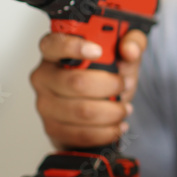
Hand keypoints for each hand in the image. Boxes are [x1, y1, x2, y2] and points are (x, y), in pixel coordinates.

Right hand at [30, 29, 146, 148]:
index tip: (98, 51)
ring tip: (123, 108)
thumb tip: (130, 50)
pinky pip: (82, 133)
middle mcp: (44, 77)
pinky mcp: (52, 128)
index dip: (74, 47)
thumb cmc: (105, 76)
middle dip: (108, 86)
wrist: (99, 106)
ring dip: (111, 112)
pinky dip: (106, 131)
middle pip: (75, 82)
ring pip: (82, 111)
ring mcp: (45, 104)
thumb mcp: (122, 54)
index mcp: (54, 52)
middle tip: (123, 85)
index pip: (54, 45)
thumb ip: (132, 42)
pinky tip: (116, 124)